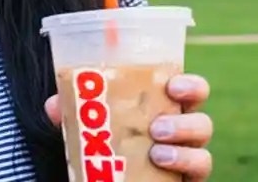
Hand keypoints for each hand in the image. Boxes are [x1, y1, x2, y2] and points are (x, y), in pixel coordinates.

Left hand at [45, 72, 213, 179]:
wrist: (108, 178)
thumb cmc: (107, 149)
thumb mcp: (90, 130)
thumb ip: (75, 114)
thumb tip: (54, 104)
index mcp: (166, 110)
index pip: (191, 92)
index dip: (191, 86)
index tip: (173, 85)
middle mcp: (183, 135)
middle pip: (203, 122)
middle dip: (185, 122)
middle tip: (156, 127)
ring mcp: (187, 162)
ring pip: (204, 153)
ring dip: (182, 150)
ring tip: (156, 152)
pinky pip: (201, 174)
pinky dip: (184, 167)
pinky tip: (162, 165)